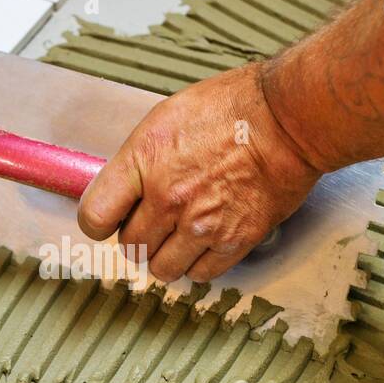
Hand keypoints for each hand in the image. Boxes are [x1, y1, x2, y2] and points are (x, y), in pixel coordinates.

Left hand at [77, 62, 320, 282]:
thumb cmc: (232, 108)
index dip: (98, 223)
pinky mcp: (233, 241)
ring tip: (179, 235)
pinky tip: (205, 242)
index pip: (95, 216)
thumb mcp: (167, 117)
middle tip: (154, 221)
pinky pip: (200, 274)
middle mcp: (168, 197)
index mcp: (144, 160)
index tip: (108, 221)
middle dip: (138, 237)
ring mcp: (201, 224)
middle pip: (130, 246)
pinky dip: (198, 264)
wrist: (288, 120)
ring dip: (166, 256)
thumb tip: (120, 188)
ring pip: (161, 268)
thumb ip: (138, 158)